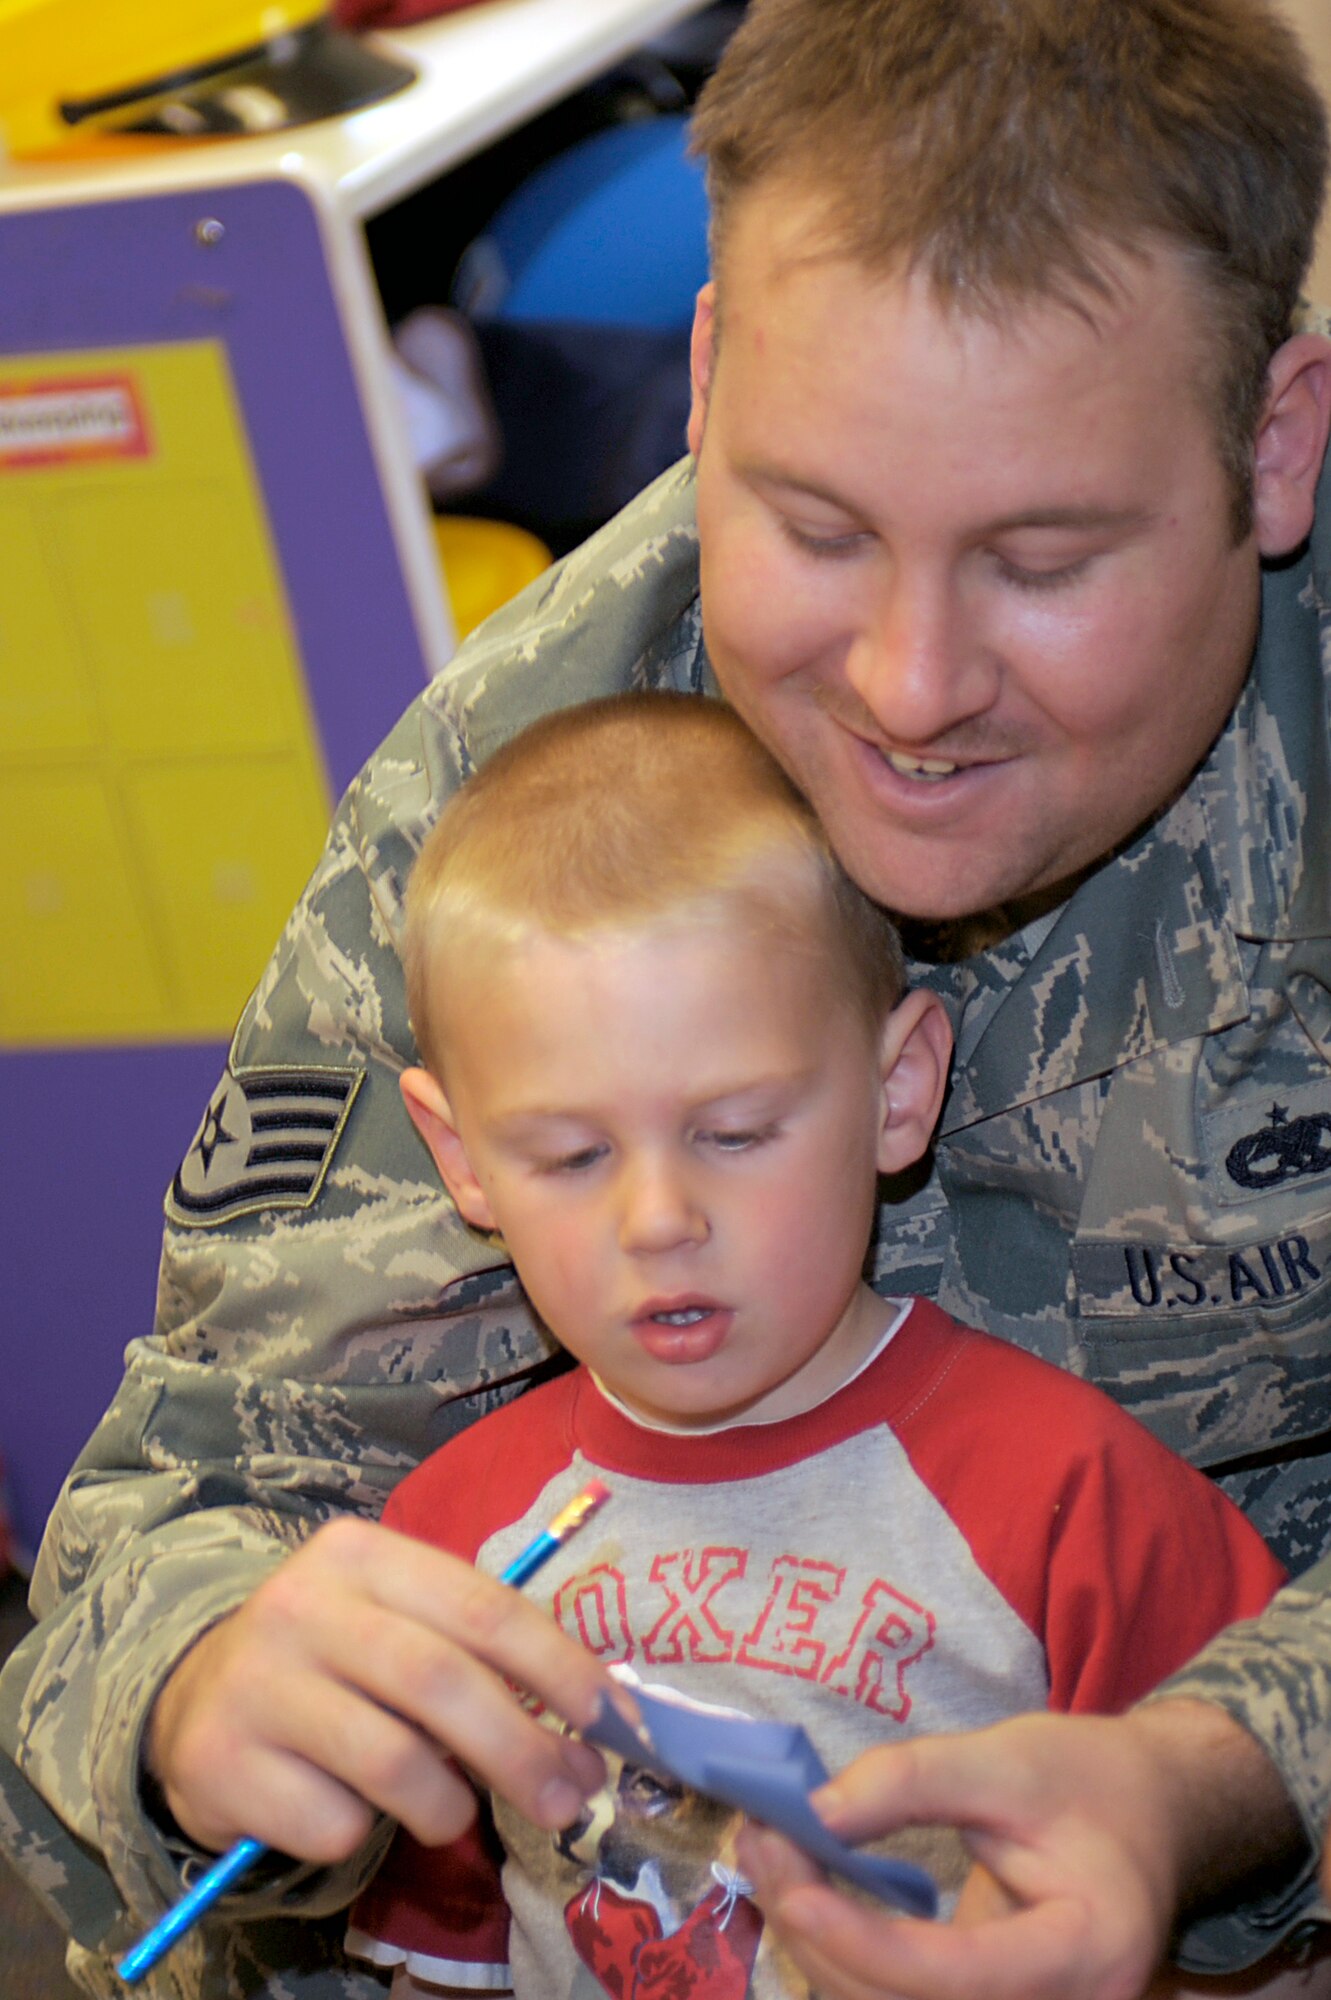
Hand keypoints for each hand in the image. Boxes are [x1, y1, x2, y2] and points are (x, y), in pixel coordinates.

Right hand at [145, 1516, 614, 1862]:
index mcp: (360, 1553)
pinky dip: (362, 1833)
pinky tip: (344, 1806)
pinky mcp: (222, 1763)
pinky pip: (334, 1822)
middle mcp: (301, 1605)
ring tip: (451, 1814)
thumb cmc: (332, 1660)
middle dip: (522, 1751)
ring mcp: (256, 1683)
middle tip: (570, 1804)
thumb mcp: (397, 1625)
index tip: (612, 1722)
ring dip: (449, 1807)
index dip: (558, 1667)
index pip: (482, 1607)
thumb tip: (588, 1734)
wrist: (196, 1700)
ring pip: (394, 1763)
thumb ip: (481, 1659)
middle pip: (441, 1683)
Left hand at [734, 1702, 1304, 1999]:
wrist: (1152, 1813)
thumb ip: (915, 1780)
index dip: (865, 1941)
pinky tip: (802, 1893)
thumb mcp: (1011, 1758)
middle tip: (759, 1842)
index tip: (794, 1882)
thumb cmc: (1094, 1779)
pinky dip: (843, 1957)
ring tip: (766, 1858)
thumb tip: (816, 1814)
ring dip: (818, 1948)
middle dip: (821, 1935)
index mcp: (1087, 1954)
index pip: (956, 1976)